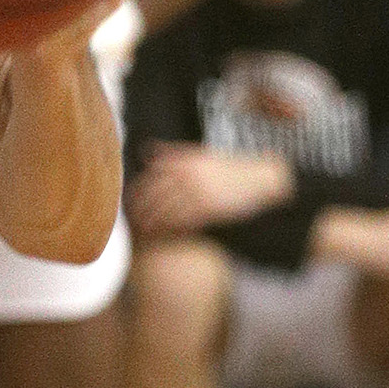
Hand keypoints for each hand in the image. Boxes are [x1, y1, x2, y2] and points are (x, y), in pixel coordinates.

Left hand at [128, 142, 291, 235]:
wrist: (261, 179)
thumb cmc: (229, 168)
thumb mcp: (201, 154)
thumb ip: (172, 153)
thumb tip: (145, 151)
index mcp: (183, 160)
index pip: (150, 177)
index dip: (136, 191)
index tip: (128, 203)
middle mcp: (187, 175)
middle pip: (154, 195)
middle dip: (140, 210)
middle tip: (131, 223)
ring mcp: (198, 192)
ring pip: (166, 211)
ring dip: (152, 223)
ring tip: (143, 234)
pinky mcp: (209, 209)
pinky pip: (184, 221)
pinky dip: (172, 230)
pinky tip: (165, 237)